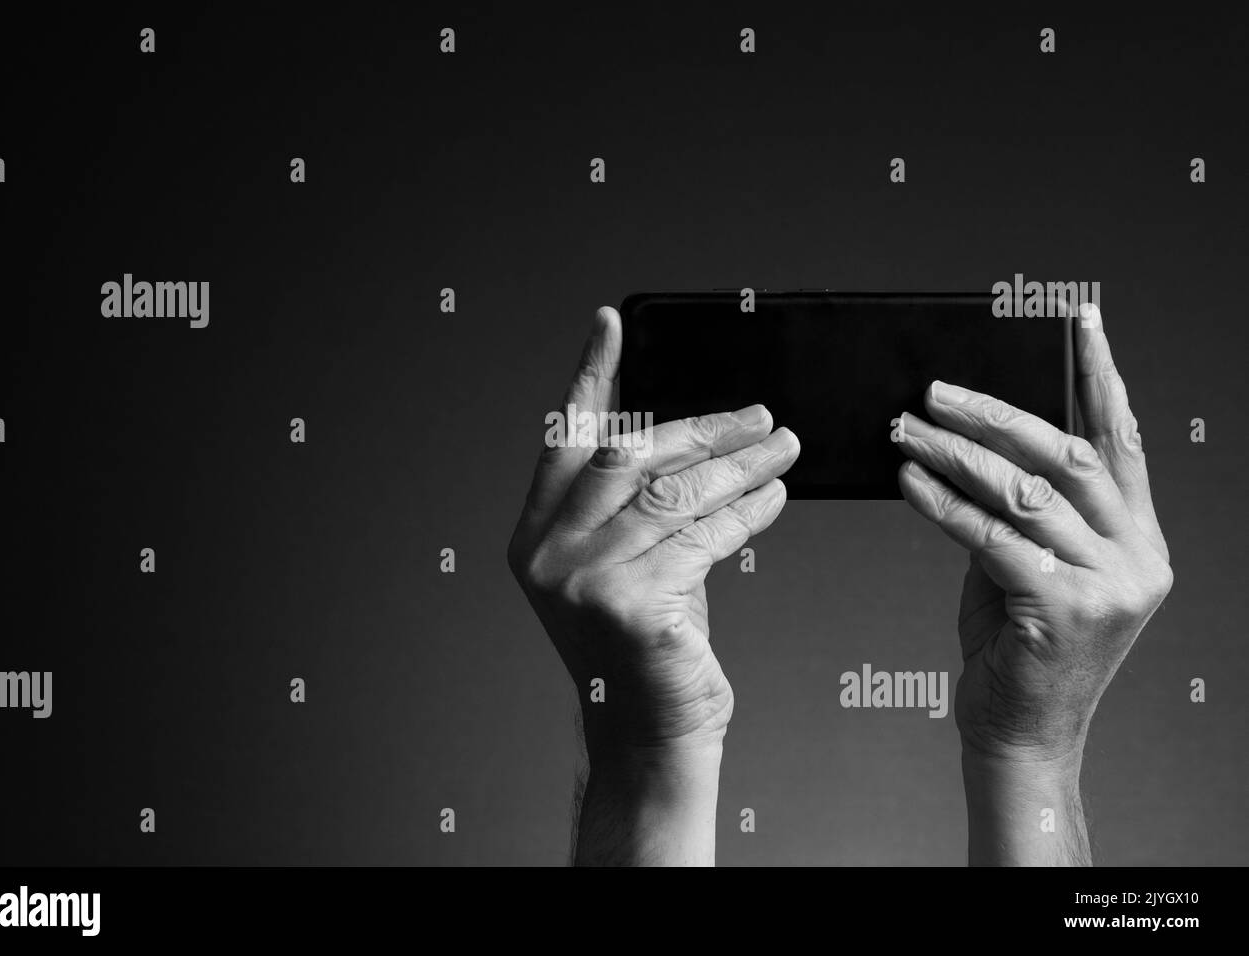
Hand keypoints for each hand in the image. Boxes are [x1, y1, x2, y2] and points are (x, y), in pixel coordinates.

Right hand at [508, 306, 798, 863]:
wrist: (651, 734)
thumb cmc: (648, 648)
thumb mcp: (635, 562)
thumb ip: (644, 503)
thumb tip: (695, 434)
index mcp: (537, 534)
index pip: (565, 439)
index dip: (590, 377)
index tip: (610, 323)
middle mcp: (548, 553)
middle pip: (629, 457)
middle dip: (702, 428)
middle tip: (759, 415)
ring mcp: (584, 580)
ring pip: (676, 494)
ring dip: (739, 465)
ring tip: (783, 448)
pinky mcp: (631, 604)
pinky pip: (704, 537)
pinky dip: (748, 511)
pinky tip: (774, 498)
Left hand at [896, 304, 1171, 862]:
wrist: (1020, 734)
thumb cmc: (1018, 645)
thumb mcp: (1031, 565)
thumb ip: (1021, 509)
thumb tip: (973, 441)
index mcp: (1139, 538)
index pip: (1121, 440)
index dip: (1101, 377)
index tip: (1081, 322)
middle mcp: (1138, 556)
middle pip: (1067, 455)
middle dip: (995, 414)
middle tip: (934, 390)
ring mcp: (1108, 586)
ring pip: (1024, 492)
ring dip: (955, 454)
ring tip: (904, 430)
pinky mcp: (1063, 610)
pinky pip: (990, 537)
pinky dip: (942, 504)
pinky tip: (909, 481)